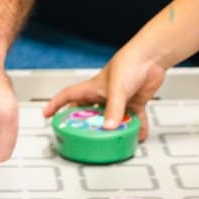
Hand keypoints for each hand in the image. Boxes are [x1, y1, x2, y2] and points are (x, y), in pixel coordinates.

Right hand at [42, 42, 167, 137]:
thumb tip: (109, 127)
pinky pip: (133, 119)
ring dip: (112, 129)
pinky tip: (137, 136)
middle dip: (83, 124)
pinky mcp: (134, 101)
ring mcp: (120, 99)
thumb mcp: (117, 89)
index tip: (47, 115)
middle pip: (88, 112)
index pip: (68, 96)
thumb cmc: (129, 62)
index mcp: (93, 88)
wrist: (151, 56)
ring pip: (112, 118)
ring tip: (111, 142)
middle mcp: (104, 94)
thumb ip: (113, 109)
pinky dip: (136, 128)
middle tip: (80, 136)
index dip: (56, 105)